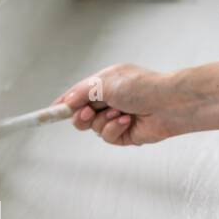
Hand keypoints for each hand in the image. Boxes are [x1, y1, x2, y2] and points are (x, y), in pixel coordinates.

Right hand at [57, 63, 195, 146]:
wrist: (169, 103)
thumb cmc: (143, 86)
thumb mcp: (105, 82)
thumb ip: (82, 92)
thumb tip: (66, 102)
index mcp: (105, 83)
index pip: (78, 94)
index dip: (64, 103)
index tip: (49, 112)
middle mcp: (110, 100)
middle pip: (81, 114)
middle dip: (81, 115)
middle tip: (87, 113)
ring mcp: (116, 117)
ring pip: (93, 127)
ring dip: (103, 121)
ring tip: (118, 112)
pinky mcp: (124, 134)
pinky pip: (107, 136)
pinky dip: (114, 129)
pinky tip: (126, 121)